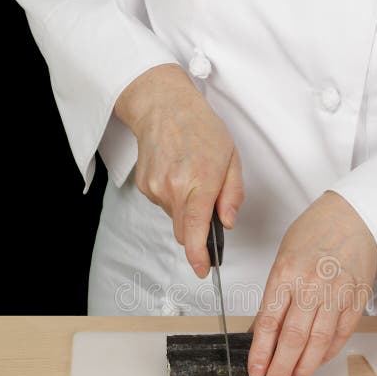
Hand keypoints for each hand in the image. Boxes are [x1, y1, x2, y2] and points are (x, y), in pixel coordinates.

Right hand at [114, 63, 243, 277]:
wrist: (163, 106)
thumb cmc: (200, 128)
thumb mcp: (231, 159)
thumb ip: (232, 196)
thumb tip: (227, 223)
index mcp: (200, 182)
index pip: (196, 232)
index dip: (199, 256)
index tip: (203, 269)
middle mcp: (174, 188)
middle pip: (185, 233)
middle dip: (198, 231)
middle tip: (208, 206)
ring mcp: (156, 188)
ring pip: (175, 219)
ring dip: (186, 210)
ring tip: (192, 178)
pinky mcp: (144, 186)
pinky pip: (164, 205)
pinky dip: (174, 198)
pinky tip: (178, 174)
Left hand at [248, 192, 376, 375]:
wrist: (353, 216)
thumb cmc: (314, 233)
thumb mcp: (284, 259)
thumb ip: (275, 296)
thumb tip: (261, 331)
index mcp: (286, 274)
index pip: (268, 323)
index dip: (260, 352)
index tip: (254, 370)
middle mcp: (311, 285)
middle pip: (293, 338)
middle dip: (280, 367)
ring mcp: (337, 293)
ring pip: (318, 341)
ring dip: (305, 367)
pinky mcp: (356, 299)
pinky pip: (341, 334)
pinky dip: (328, 352)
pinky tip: (317, 362)